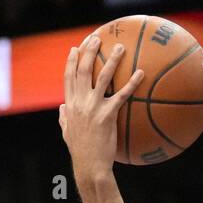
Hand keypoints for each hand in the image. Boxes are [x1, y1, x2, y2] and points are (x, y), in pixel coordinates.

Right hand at [60, 36, 142, 182]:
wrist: (89, 165)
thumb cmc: (80, 151)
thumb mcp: (67, 132)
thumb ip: (63, 118)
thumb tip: (61, 109)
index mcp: (69, 105)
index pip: (68, 77)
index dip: (71, 61)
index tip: (75, 48)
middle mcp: (80, 102)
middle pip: (83, 70)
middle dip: (89, 51)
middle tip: (97, 38)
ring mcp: (93, 107)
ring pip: (102, 77)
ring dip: (112, 60)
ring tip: (120, 47)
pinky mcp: (107, 115)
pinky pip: (122, 95)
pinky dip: (132, 83)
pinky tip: (140, 73)